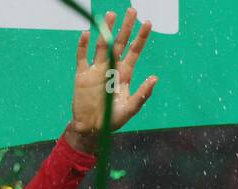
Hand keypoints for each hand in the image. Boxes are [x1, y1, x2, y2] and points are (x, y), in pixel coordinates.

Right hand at [66, 9, 155, 153]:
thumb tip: (155, 78)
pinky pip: (82, 57)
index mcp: (125, 75)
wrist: (92, 128)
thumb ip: (143, 94)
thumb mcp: (131, 108)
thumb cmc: (113, 119)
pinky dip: (83, 46)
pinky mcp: (82, 75)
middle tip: (132, 10)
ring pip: (101, 45)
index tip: (147, 23)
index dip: (141, 38)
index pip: (134, 52)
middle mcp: (111, 68)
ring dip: (106, 30)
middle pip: (119, 43)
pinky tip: (87, 34)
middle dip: (126, 28)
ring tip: (110, 15)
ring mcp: (96, 70)